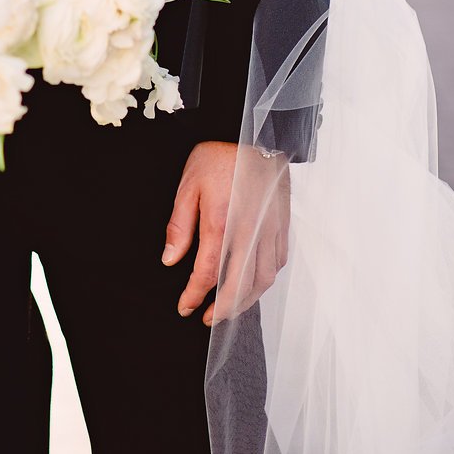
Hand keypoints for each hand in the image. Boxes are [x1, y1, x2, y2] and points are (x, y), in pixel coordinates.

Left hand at [162, 140, 289, 324]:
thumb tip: (170, 260)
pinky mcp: (283, 225)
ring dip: (246, 301)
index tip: (185, 307)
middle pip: (239, 286)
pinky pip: (278, 263)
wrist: (257, 134)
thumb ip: (179, 226)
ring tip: (229, 308)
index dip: (194, 295)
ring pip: (263, 280)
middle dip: (222, 309)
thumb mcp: (188, 184)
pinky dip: (265, 279)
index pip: (206, 272)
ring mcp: (270, 230)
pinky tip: (252, 282)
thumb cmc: (220, 156)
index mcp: (221, 222)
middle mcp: (249, 232)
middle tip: (207, 319)